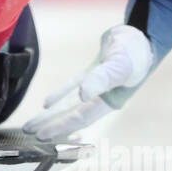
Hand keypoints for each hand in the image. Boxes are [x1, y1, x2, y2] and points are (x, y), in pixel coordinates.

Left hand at [23, 24, 152, 141]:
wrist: (142, 34)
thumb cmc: (135, 53)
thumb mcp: (118, 66)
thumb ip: (100, 80)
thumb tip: (82, 94)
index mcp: (109, 102)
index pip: (80, 119)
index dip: (61, 128)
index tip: (42, 136)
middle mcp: (101, 98)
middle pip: (71, 116)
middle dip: (51, 125)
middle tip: (29, 134)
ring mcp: (96, 86)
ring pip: (69, 104)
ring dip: (52, 114)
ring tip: (33, 125)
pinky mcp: (92, 73)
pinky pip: (72, 86)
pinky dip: (60, 94)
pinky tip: (46, 104)